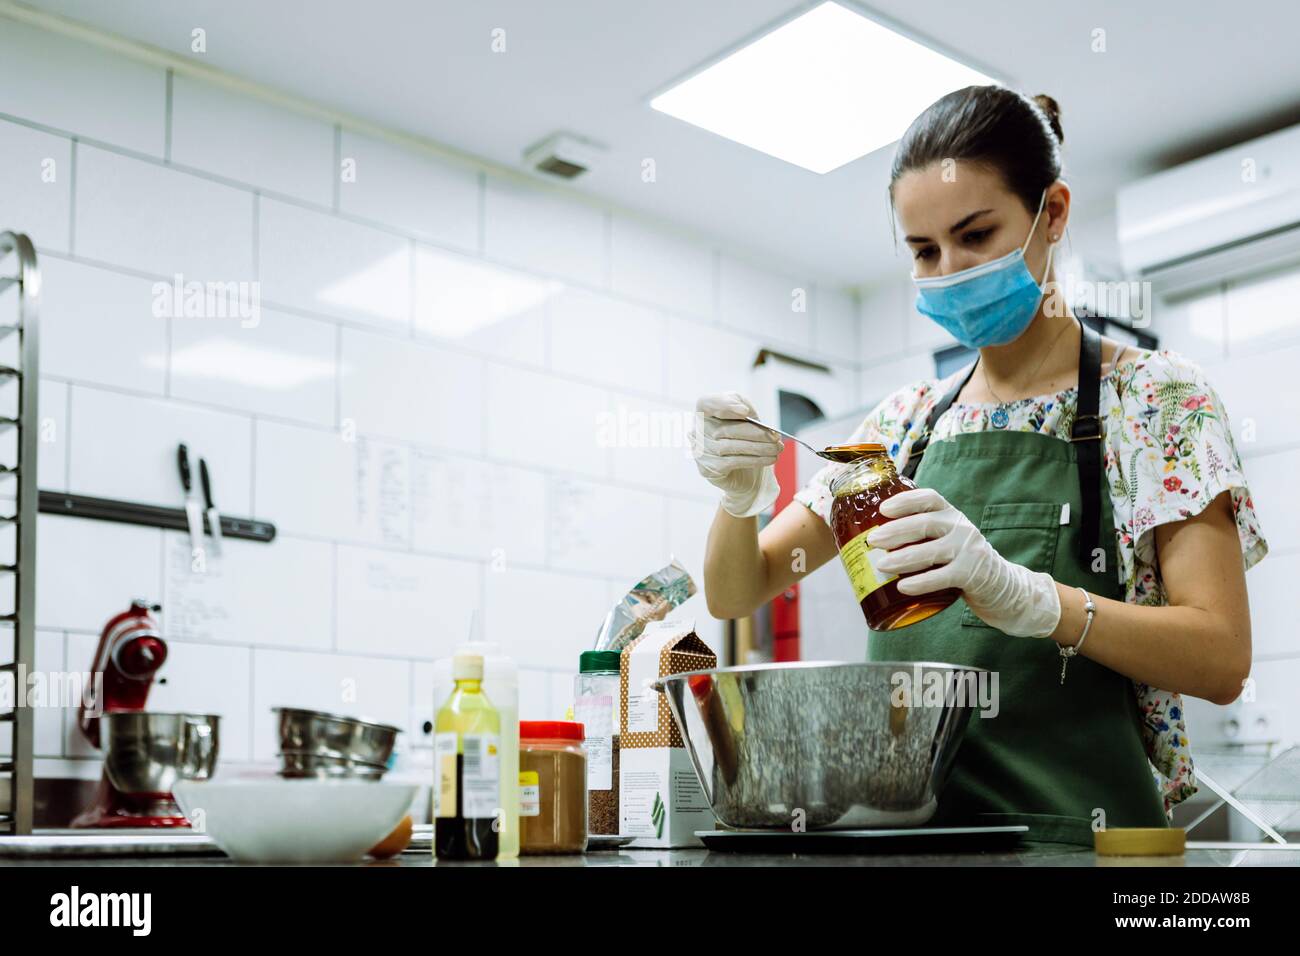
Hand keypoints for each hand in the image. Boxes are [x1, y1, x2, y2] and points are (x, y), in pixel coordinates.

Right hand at [689, 392, 782, 517]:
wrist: (742, 472)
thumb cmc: (742, 439)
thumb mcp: (744, 417)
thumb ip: (745, 408)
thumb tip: (748, 414)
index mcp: (704, 412)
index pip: (706, 403)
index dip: (724, 405)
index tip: (745, 412)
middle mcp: (698, 431)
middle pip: (725, 428)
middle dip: (755, 432)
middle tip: (775, 436)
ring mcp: (701, 451)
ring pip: (731, 447)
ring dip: (759, 448)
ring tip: (777, 448)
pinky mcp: (709, 469)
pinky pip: (734, 462)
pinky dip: (755, 460)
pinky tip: (770, 458)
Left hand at [866, 487, 1060, 637]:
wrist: (1002, 586)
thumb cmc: (960, 561)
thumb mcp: (946, 539)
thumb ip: (921, 535)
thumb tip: (871, 537)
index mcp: (951, 515)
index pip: (929, 498)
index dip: (905, 501)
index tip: (883, 509)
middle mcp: (961, 527)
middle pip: (925, 523)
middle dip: (895, 531)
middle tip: (873, 540)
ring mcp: (968, 550)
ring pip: (932, 551)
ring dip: (903, 558)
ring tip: (881, 565)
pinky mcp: (972, 574)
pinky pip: (943, 577)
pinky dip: (921, 582)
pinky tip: (902, 587)